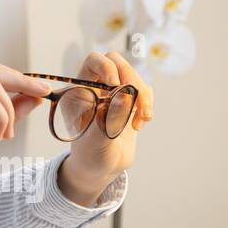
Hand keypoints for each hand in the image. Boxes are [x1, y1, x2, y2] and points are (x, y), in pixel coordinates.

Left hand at [62, 51, 153, 201]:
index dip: (107, 67)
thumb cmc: (90, 154)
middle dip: (131, 81)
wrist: (100, 168)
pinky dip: (147, 104)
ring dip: (142, 97)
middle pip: (118, 62)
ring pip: (134, 76)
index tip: (115, 86)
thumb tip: (123, 96)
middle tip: (134, 105)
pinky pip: (144, 89)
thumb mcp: (95, 140)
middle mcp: (96, 85)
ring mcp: (114, 92)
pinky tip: (139, 124)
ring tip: (138, 122)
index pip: (94, 60)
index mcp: (80, 88)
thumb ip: (107, 118)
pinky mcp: (129, 100)